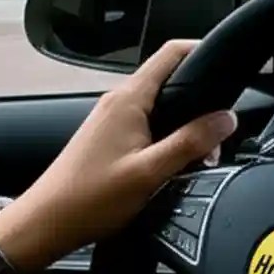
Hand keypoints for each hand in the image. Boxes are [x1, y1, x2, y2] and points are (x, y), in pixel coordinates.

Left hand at [0, 40, 236, 272]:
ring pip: (161, 107)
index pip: (170, 54)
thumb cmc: (88, 199)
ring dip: (185, 124)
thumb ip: (191, 142)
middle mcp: (118, 103)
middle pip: (170, 81)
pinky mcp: (109, 138)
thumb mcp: (150, 172)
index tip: (227, 63)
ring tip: (200, 155)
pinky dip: (167, 138)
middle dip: (201, 101)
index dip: (202, 50)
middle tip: (219, 133)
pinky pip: (147, 125)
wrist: (46, 224)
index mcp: (128, 100)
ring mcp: (112, 120)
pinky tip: (174, 164)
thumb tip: (226, 118)